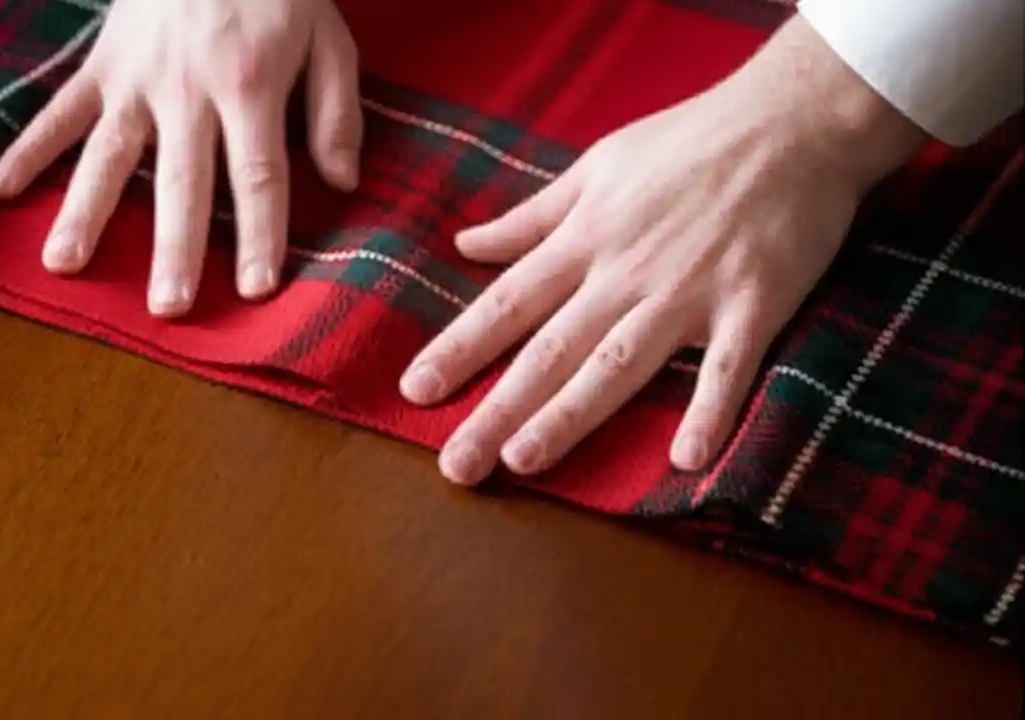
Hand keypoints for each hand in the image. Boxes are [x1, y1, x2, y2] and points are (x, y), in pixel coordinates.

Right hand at [0, 0, 361, 314]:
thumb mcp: (329, 38)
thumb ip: (337, 112)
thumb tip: (342, 184)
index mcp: (250, 85)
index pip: (257, 174)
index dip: (260, 234)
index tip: (256, 290)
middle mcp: (188, 89)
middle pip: (183, 181)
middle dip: (176, 246)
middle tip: (167, 306)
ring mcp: (136, 78)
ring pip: (109, 154)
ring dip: (86, 211)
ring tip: (65, 264)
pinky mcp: (101, 63)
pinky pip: (61, 109)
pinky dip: (28, 147)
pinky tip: (2, 190)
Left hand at [399, 17, 924, 485]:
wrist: (794, 117)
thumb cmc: (690, 139)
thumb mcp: (597, 165)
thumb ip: (533, 216)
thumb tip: (466, 244)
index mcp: (586, 237)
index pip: (507, 303)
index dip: (459, 349)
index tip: (415, 391)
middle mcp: (625, 271)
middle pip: (549, 349)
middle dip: (497, 408)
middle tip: (456, 464)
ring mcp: (688, 291)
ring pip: (617, 363)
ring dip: (569, 416)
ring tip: (523, 463)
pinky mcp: (753, 303)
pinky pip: (727, 367)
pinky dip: (710, 411)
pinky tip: (686, 463)